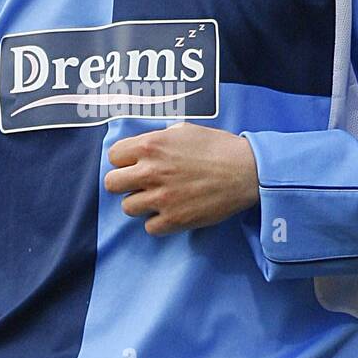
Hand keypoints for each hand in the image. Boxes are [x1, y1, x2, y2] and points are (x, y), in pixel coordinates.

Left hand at [104, 121, 259, 236]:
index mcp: (150, 146)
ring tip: (158, 199)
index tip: (134, 164)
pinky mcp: (174, 220)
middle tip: (141, 184)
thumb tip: (146, 147)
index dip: (124, 160)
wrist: (246, 171)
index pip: (113, 156)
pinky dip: (158, 222)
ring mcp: (161, 198)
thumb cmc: (218, 147)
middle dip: (124, 183)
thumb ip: (158, 139)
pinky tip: (170, 212)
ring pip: (127, 207)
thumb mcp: (184, 130)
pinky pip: (149, 227)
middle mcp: (150, 172)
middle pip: (112, 184)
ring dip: (140, 204)